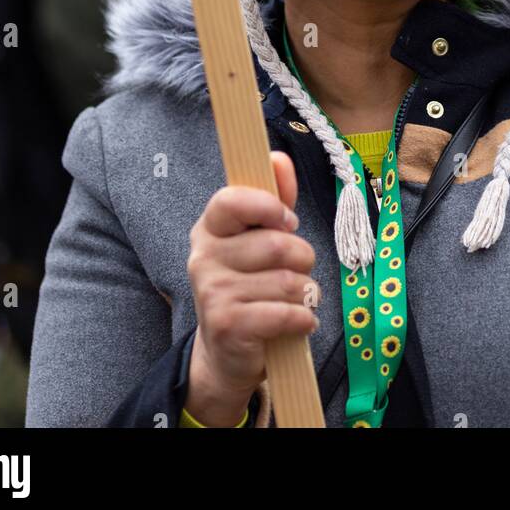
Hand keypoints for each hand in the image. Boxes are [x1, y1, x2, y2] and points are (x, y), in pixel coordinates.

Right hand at [184, 151, 318, 425]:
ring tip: (296, 299)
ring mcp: (212, 292)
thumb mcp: (259, 239)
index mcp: (210, 228)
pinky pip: (285, 313)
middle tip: (298, 269)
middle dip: (303, 258)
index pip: (231, 200)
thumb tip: (278, 158)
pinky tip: (299, 321)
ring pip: (287, 281)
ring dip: (305, 293)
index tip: (287, 221)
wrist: (226, 352)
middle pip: (277, 244)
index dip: (268, 207)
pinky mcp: (227, 325)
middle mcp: (203, 257)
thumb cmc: (250, 284)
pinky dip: (304, 319)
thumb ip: (273, 199)